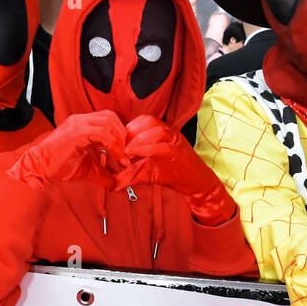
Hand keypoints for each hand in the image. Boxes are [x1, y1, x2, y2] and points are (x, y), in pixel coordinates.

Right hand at [7, 110, 126, 190]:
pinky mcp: (76, 133)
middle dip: (123, 136)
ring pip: (108, 122)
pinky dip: (113, 146)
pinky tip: (115, 159)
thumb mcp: (88, 170)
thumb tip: (117, 184)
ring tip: (121, 159)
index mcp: (83, 123)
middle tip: (125, 155)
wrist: (38, 167)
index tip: (125, 154)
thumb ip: (104, 174)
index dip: (121, 135)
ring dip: (119, 141)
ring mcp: (77, 124)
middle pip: (111, 117)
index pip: (109, 119)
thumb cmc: (59, 166)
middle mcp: (80, 120)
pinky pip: (102, 134)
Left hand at [117, 114, 236, 223]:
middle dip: (129, 132)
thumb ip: (128, 174)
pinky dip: (146, 149)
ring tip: (126, 152)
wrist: (196, 183)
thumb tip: (110, 185)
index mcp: (161, 131)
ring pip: (156, 130)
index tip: (115, 142)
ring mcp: (176, 140)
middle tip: (118, 147)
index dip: (126, 129)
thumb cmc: (171, 174)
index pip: (141, 120)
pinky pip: (162, 146)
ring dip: (137, 139)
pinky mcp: (180, 151)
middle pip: (147, 120)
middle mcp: (169, 131)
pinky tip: (134, 155)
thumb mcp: (145, 172)